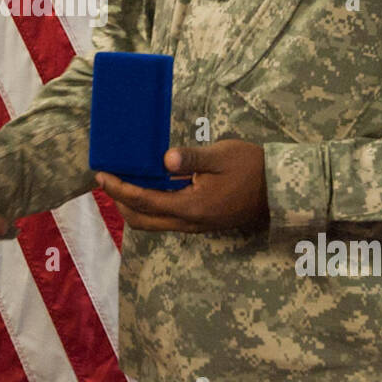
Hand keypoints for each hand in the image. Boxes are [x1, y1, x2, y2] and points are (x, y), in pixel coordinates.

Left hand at [94, 139, 269, 232]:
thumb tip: (164, 160)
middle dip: (120, 202)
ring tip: (124, 182)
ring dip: (135, 206)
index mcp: (190, 207)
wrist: (280, 191)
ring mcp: (196, 225)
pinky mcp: (202, 222)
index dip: (118, 189)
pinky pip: (167, 219)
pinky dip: (151, 206)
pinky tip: (151, 185)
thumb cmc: (252, 168)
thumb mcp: (222, 155)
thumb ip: (191, 159)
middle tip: (108, 180)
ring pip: (154, 223)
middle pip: (142, 220)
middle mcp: (189, 222)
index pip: (143, 201)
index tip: (101, 175)